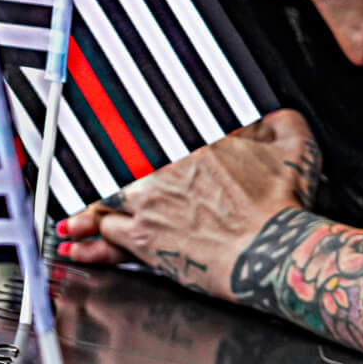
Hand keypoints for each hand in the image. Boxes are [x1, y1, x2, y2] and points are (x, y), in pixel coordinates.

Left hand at [56, 109, 321, 300]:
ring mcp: (149, 205)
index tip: (102, 115)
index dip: (120, 126)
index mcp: (190, 141)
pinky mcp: (147, 242)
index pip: (142, 125)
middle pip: (113, 162)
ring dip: (85, 211)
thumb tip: (263, 110)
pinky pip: (107, 239)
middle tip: (70, 164)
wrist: (275, 252)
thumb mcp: (293, 143)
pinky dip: (89, 243)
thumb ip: (274, 119)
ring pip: (103, 200)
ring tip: (69, 219)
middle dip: (94, 166)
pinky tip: (74, 245)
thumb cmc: (285, 203)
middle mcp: (160, 169)